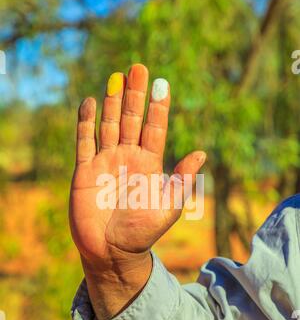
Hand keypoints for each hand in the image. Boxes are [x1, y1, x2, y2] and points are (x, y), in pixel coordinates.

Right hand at [69, 64, 205, 319]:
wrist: (111, 251)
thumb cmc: (142, 233)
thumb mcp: (168, 206)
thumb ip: (182, 180)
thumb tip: (201, 153)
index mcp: (149, 164)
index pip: (154, 129)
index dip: (158, 106)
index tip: (162, 83)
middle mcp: (127, 158)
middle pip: (132, 119)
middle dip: (136, 94)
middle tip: (139, 68)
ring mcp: (105, 161)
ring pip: (109, 124)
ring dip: (113, 101)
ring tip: (117, 77)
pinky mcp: (84, 170)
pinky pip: (84, 141)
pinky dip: (85, 122)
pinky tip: (89, 102)